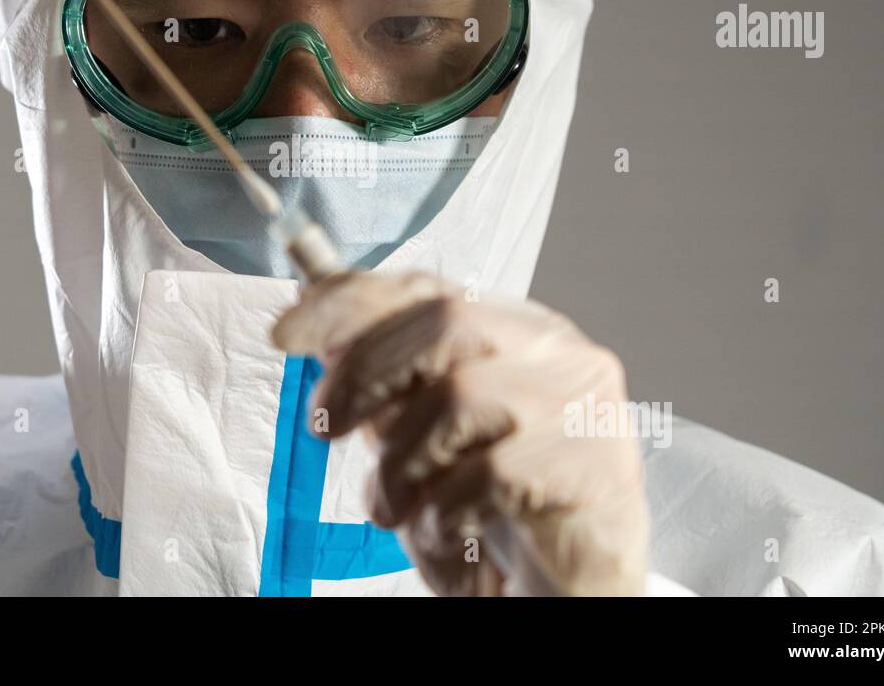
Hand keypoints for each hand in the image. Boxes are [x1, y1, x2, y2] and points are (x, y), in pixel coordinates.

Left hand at [272, 270, 648, 595]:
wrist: (562, 596)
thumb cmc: (493, 517)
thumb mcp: (418, 443)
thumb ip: (385, 387)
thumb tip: (320, 334)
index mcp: (516, 333)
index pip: (430, 288)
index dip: (352, 301)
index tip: (287, 331)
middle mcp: (558, 355)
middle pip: (446, 321)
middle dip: (365, 373)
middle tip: (323, 426)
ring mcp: (584, 406)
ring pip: (461, 396)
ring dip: (401, 464)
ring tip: (394, 508)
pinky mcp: (597, 468)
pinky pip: (490, 473)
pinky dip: (445, 511)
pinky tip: (449, 531)